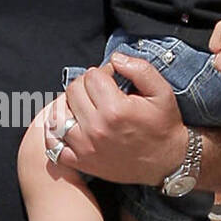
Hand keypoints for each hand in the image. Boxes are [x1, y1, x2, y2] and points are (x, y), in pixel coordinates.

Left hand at [45, 54, 187, 184]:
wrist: (167, 162)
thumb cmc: (163, 126)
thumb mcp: (162, 92)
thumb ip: (139, 69)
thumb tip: (115, 58)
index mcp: (115, 110)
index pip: (91, 76)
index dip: (103, 73)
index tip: (113, 80)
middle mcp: (96, 129)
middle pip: (73, 91)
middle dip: (86, 85)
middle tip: (100, 92)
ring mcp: (85, 147)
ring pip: (59, 114)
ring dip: (70, 106)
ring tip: (85, 107)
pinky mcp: (81, 162)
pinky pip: (53, 144)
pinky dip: (56, 133)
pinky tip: (70, 126)